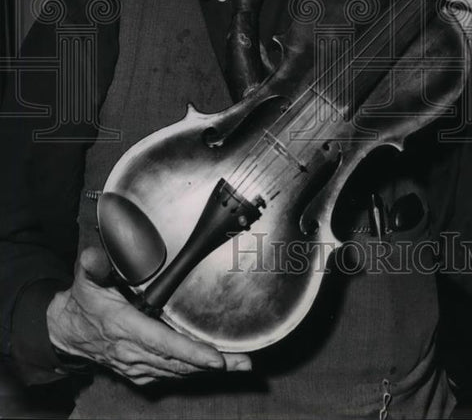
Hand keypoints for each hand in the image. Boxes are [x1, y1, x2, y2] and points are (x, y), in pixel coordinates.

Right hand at [47, 246, 251, 385]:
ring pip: (178, 371)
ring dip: (208, 369)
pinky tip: (211, 367)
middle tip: (244, 362)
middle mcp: (133, 352)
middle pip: (179, 362)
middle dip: (213, 363)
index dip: (191, 352)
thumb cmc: (83, 303)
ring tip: (239, 364)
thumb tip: (95, 256)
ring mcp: (136, 365)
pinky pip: (170, 374)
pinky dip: (191, 371)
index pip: (164, 343)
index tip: (216, 357)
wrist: (67, 332)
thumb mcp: (85, 280)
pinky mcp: (140, 371)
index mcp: (125, 328)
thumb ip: (94, 266)